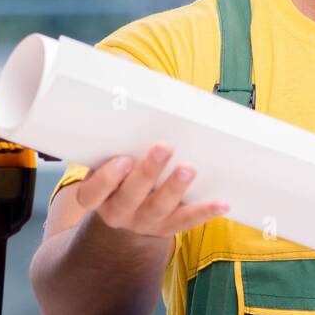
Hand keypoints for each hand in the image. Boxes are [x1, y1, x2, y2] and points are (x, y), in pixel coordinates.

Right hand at [74, 141, 228, 236]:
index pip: (93, 192)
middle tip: (164, 147)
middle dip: (148, 172)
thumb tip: (129, 87)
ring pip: (159, 208)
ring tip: (188, 168)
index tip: (123, 159)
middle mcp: (118, 211)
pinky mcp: (167, 227)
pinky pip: (186, 221)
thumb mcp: (106, 159)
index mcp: (97, 195)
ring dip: (175, 188)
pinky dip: (204, 211)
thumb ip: (115, 136)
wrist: (129, 211)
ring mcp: (143, 222)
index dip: (106, 179)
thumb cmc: (119, 173)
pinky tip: (222, 202)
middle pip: (130, 196)